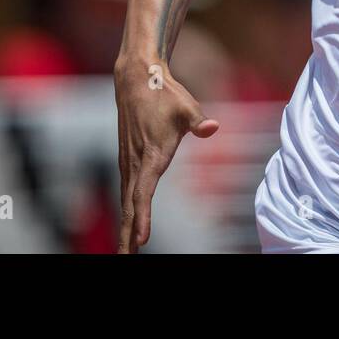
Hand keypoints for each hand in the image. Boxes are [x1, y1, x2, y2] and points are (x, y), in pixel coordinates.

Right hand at [114, 57, 218, 252]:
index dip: (143, 217)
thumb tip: (213, 128)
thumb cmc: (165, 94)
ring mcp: (129, 162)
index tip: (142, 240)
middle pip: (130, 205)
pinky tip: (129, 223)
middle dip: (128, 234)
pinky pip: (126, 191)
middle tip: (126, 257)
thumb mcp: (186, 106)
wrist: (137, 80)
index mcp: (151, 155)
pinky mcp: (128, 159)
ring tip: (125, 250)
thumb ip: (199, 121)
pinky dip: (126, 210)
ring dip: (125, 225)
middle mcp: (136, 162)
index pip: (144, 193)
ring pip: (125, 200)